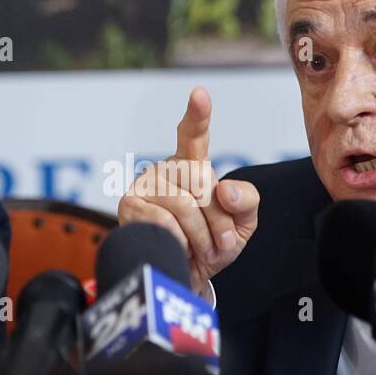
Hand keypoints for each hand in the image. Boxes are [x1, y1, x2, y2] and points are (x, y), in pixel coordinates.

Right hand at [117, 87, 259, 294]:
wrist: (183, 280)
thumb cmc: (212, 247)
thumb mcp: (242, 225)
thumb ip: (246, 201)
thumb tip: (223, 187)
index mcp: (193, 165)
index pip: (194, 135)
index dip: (197, 114)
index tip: (199, 94)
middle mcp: (166, 169)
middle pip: (201, 182)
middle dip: (218, 219)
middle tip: (219, 243)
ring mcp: (144, 185)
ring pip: (184, 205)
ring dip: (201, 237)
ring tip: (203, 252)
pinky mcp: (129, 207)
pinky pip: (165, 222)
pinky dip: (180, 243)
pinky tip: (179, 250)